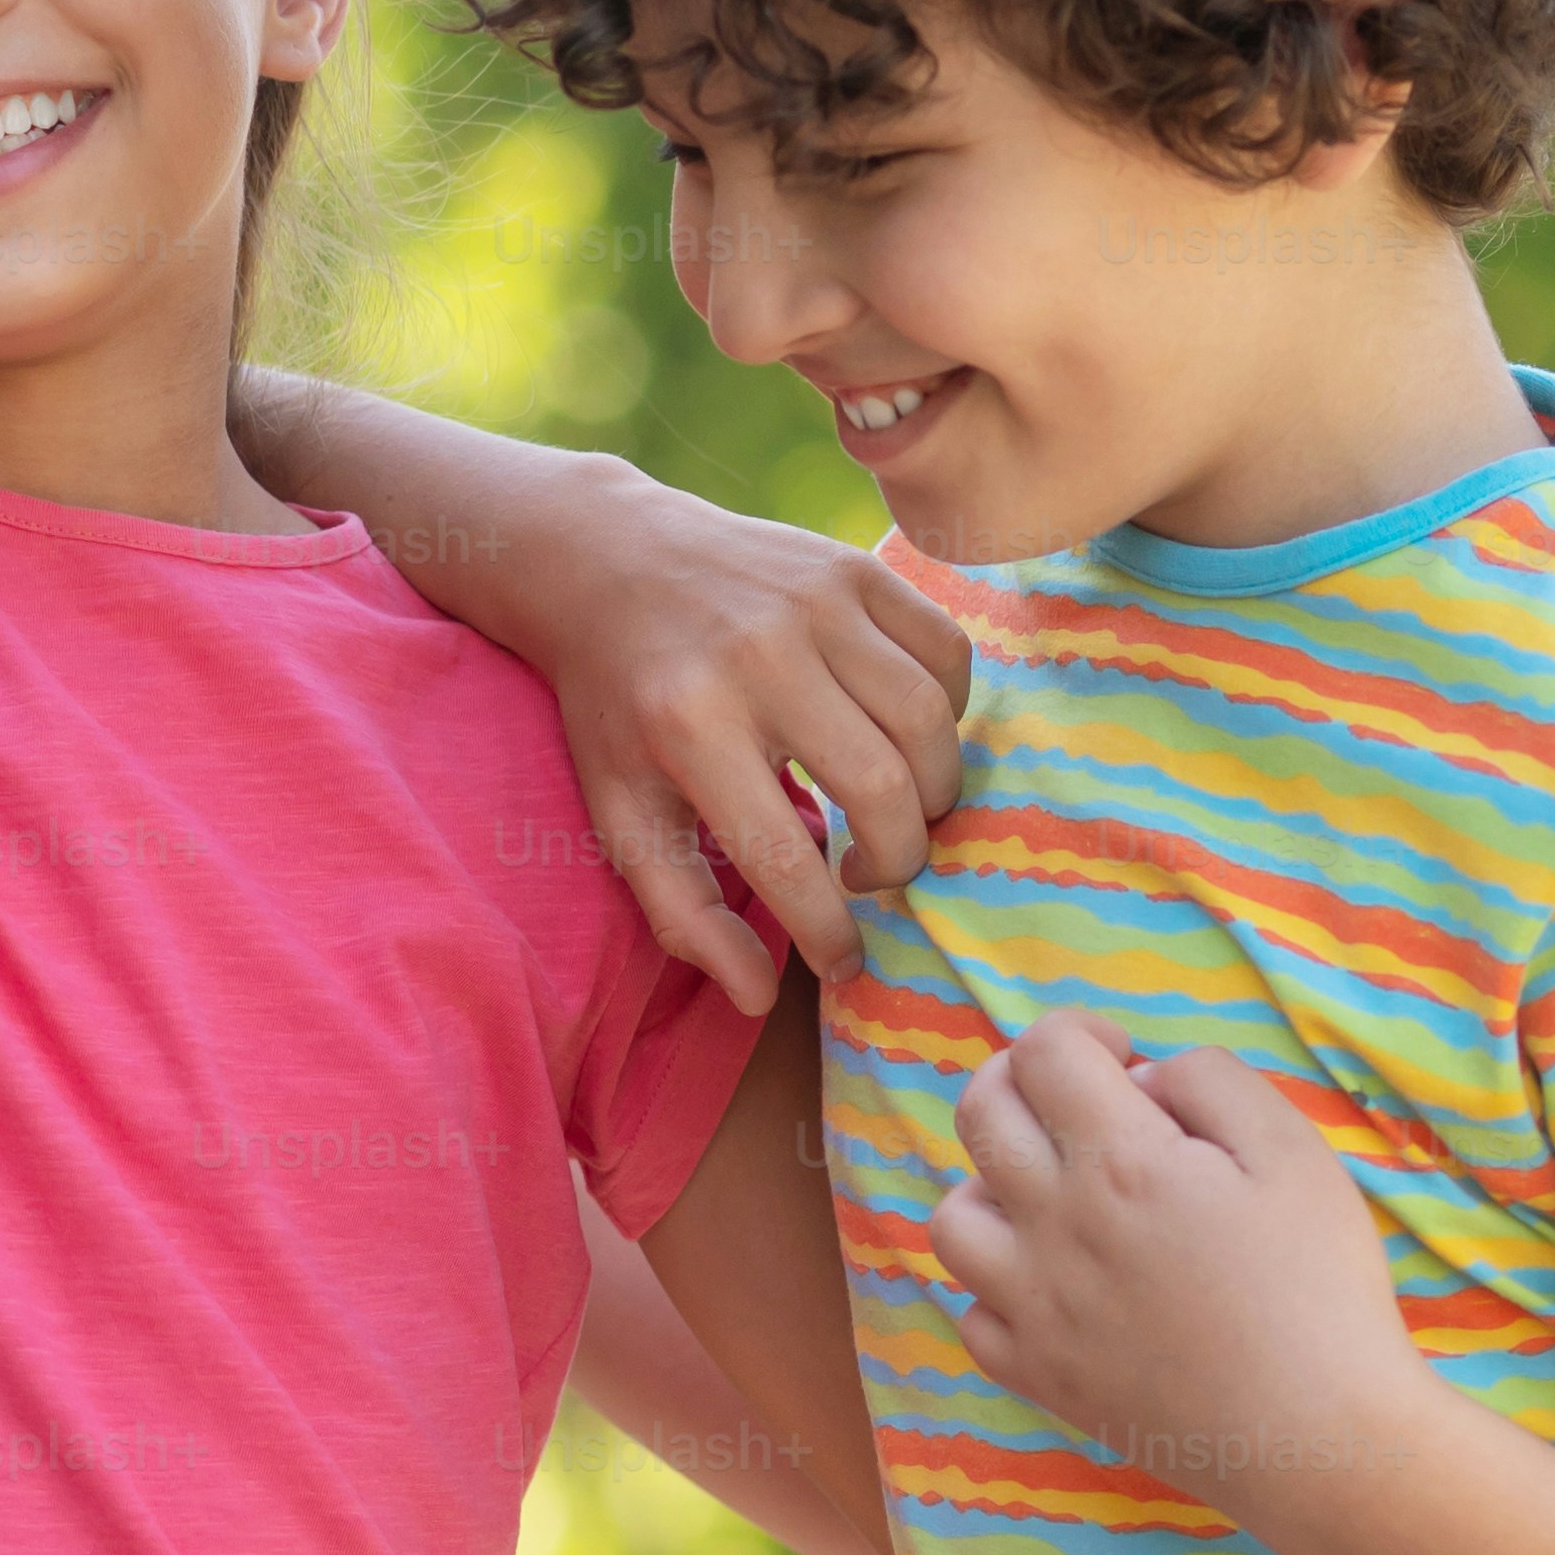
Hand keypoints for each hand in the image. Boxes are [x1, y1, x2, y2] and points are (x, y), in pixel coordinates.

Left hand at [512, 469, 970, 1004]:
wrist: (608, 561)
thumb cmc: (617, 707)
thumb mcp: (620, 813)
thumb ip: (682, 914)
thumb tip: (758, 994)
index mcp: (690, 728)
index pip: (790, 861)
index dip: (830, 932)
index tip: (843, 959)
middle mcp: (759, 659)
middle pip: (885, 790)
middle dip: (897, 862)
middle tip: (869, 877)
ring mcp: (816, 604)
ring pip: (930, 724)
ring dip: (931, 794)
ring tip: (893, 816)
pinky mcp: (855, 568)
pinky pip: (946, 652)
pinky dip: (947, 710)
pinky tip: (903, 736)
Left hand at [925, 1015, 1424, 1519]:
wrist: (1315, 1437)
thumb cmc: (1320, 1289)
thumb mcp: (1293, 1152)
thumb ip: (1211, 1082)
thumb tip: (1141, 1077)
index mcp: (1118, 1161)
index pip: (1044, 1051)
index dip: (1081, 1031)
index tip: (1122, 1056)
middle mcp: (1053, 1227)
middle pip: (979, 1114)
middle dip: (1019, 1080)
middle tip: (1076, 1101)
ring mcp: (1033, 1308)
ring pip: (952, 1216)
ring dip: (992, 1183)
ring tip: (1054, 1194)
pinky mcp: (1038, 1377)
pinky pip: (973, 1315)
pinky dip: (998, 1286)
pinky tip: (1055, 1283)